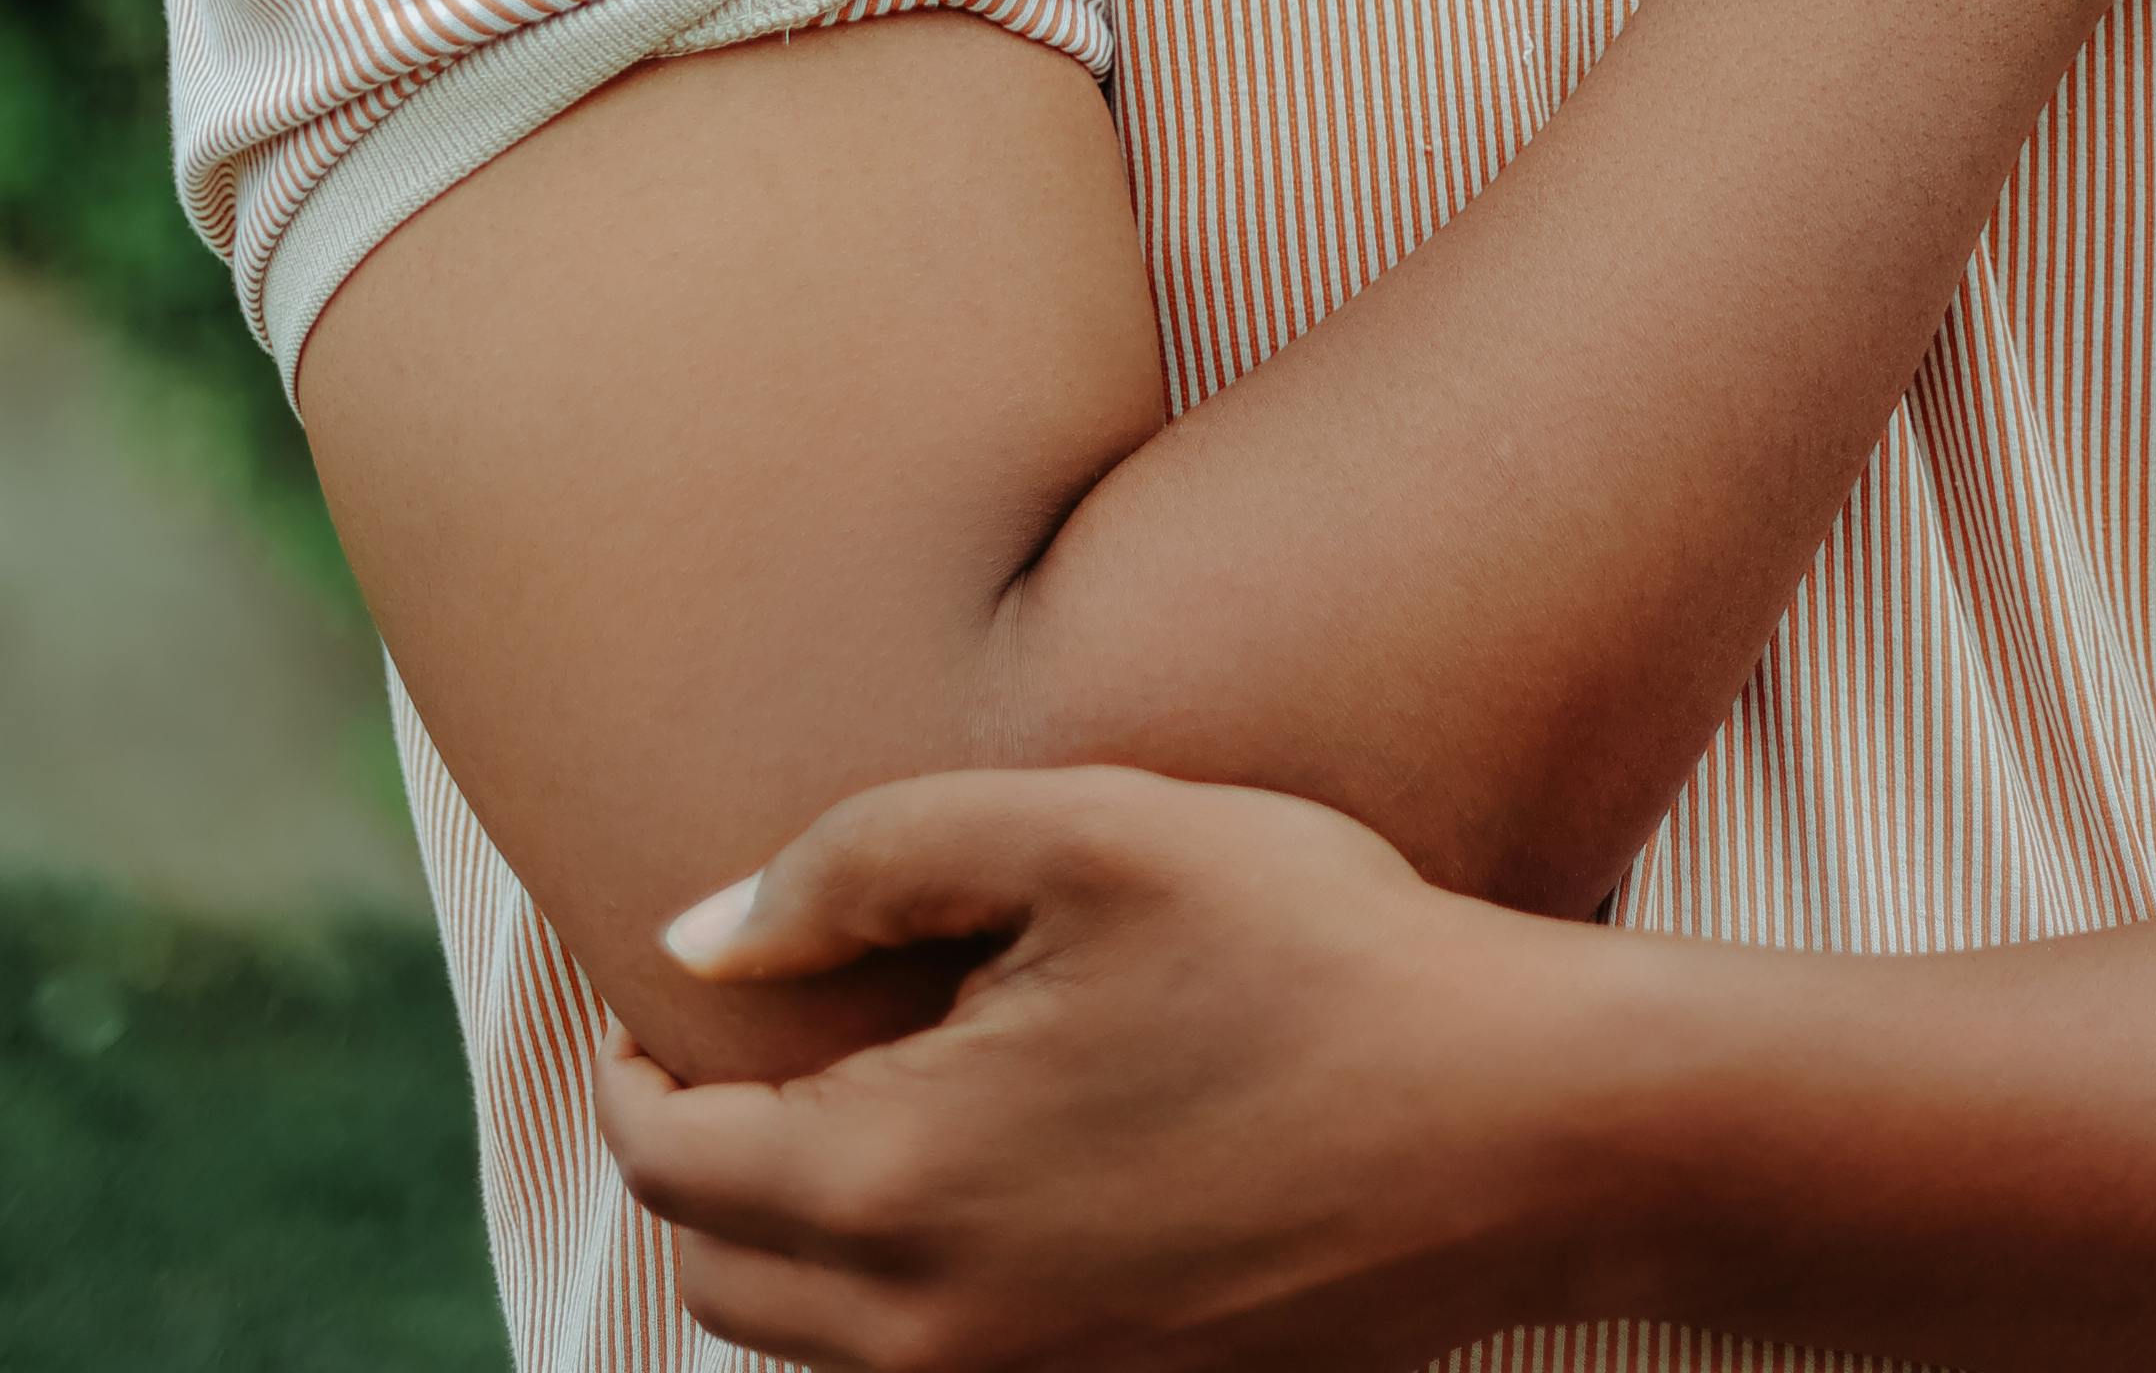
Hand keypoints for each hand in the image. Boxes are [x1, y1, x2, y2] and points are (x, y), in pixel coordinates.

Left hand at [597, 764, 1588, 1372]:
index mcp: (898, 1183)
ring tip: (863, 1095)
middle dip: (697, 1156)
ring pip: (814, 1345)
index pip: (665, 1157)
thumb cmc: (1310, 951)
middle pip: (716, 1273)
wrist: (1517, 1126)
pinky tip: (985, 1175)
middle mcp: (935, 1331)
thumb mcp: (1088, 832)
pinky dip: (902, 1292)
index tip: (672, 988)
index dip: (638, 1063)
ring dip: (794, 1232)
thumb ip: (865, 862)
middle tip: (756, 1038)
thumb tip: (696, 937)